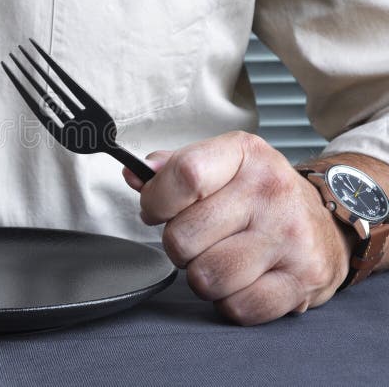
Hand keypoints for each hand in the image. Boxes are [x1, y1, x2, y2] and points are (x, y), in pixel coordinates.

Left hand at [123, 131, 351, 324]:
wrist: (326, 225)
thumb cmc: (259, 197)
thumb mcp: (221, 165)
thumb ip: (173, 168)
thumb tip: (135, 174)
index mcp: (245, 154)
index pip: (184, 175)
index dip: (156, 201)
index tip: (157, 210)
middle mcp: (270, 191)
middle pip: (183, 237)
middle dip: (179, 246)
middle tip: (200, 239)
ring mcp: (290, 236)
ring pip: (206, 277)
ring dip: (203, 277)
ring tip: (222, 259)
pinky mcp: (304, 279)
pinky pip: (238, 307)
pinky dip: (231, 302)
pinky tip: (244, 280)